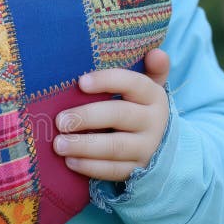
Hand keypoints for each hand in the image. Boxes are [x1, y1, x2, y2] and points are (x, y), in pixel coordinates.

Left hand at [53, 49, 170, 181]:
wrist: (164, 148)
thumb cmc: (141, 110)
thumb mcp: (149, 90)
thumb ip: (151, 70)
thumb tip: (156, 52)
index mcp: (153, 96)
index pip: (132, 83)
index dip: (107, 81)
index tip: (81, 82)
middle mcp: (153, 122)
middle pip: (120, 115)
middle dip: (88, 117)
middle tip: (60, 120)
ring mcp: (146, 148)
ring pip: (115, 147)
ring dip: (84, 146)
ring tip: (58, 144)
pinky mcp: (136, 171)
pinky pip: (113, 170)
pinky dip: (90, 167)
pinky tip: (70, 161)